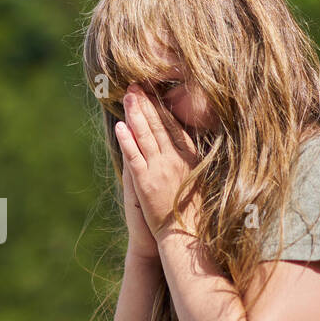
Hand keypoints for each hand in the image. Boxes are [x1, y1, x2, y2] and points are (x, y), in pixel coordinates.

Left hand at [114, 84, 200, 240]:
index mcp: (190, 158)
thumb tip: (187, 149)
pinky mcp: (145, 182)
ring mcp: (160, 169)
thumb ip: (190, 162)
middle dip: (146, 104)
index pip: (174, 127)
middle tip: (136, 85)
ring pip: (146, 136)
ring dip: (136, 114)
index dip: (162, 108)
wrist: (187, 235)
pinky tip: (120, 126)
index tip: (155, 92)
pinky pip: (134, 156)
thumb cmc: (194, 212)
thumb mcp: (199, 180)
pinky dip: (127, 140)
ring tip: (128, 96)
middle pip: (159, 125)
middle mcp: (175, 160)